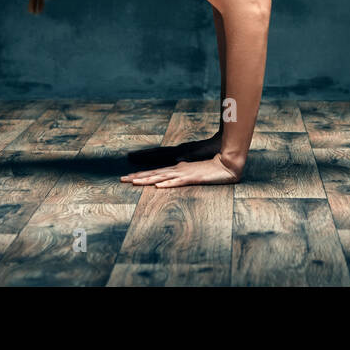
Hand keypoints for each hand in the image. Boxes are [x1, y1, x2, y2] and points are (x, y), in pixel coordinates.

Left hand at [120, 152, 241, 187]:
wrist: (228, 163)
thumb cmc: (212, 168)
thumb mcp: (194, 173)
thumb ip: (183, 176)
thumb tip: (171, 180)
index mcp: (178, 169)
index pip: (156, 172)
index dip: (141, 175)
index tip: (128, 178)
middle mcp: (178, 169)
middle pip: (154, 174)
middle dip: (138, 176)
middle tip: (122, 179)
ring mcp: (185, 173)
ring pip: (162, 177)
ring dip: (148, 180)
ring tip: (134, 182)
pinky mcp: (193, 178)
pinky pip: (179, 182)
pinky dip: (168, 184)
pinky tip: (159, 186)